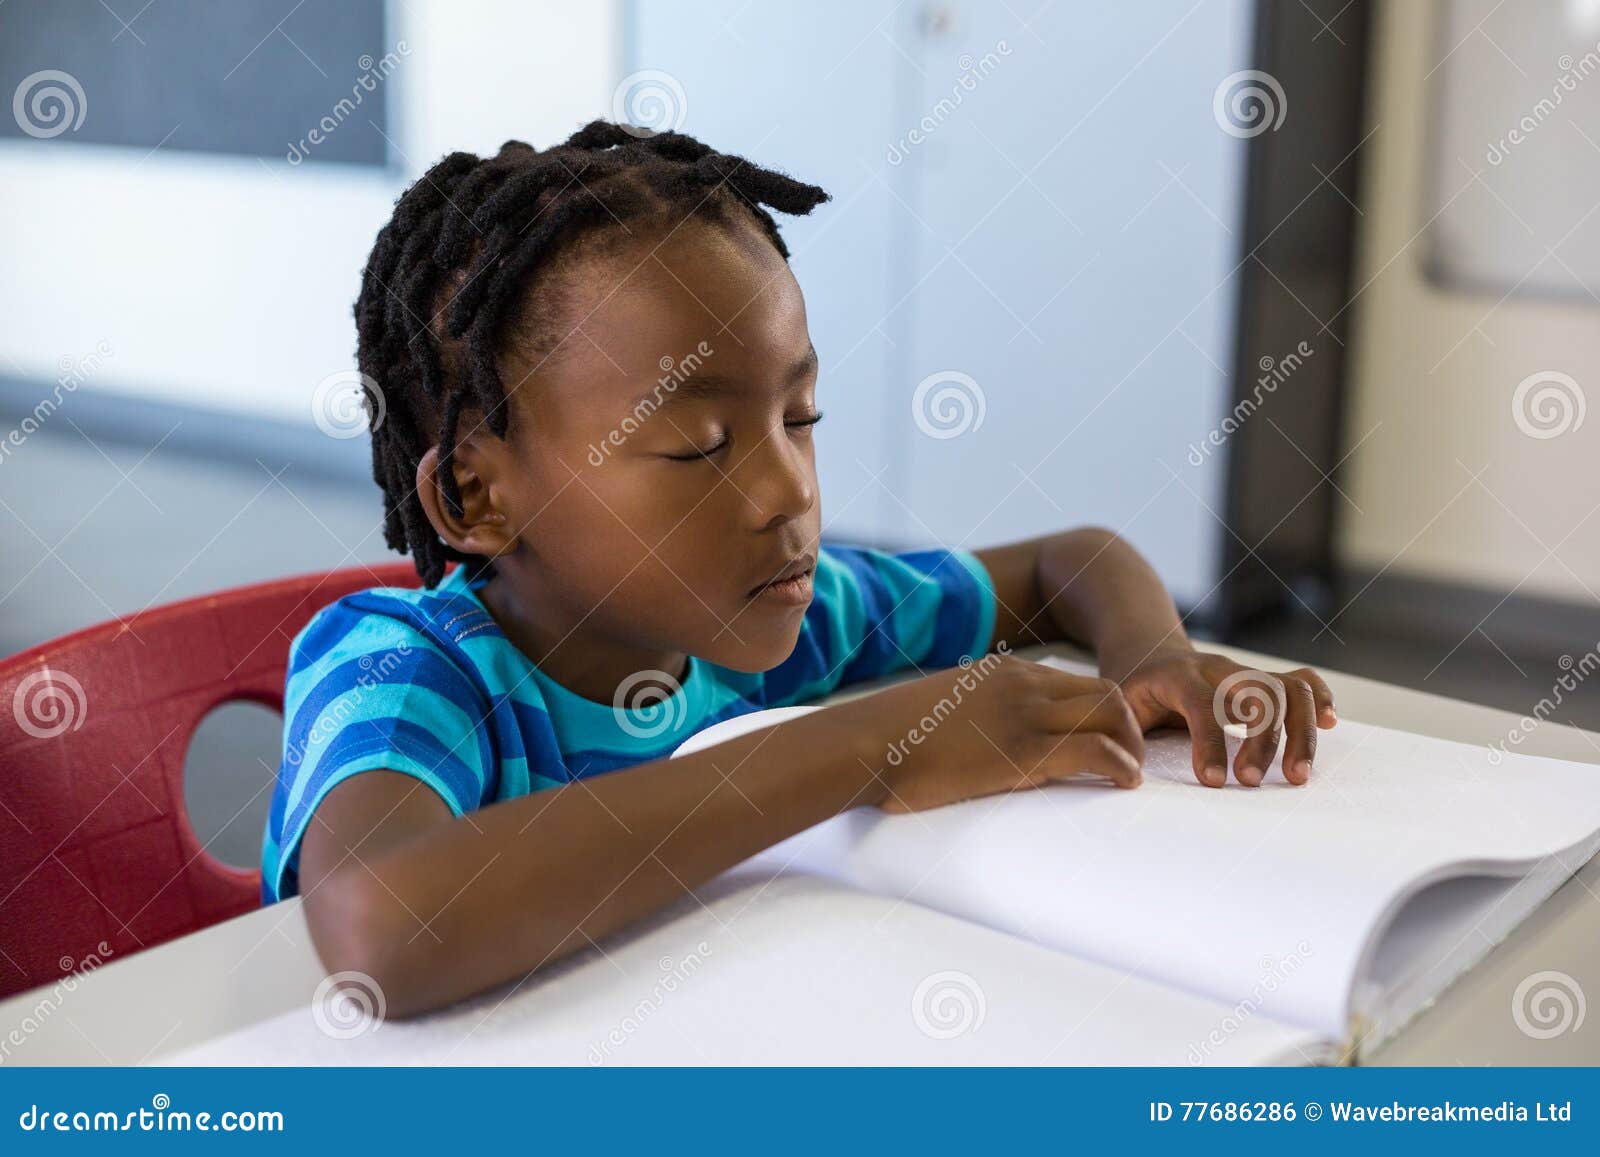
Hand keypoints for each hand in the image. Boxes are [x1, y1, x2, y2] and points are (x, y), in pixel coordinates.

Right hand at [870, 654, 1144, 811]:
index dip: (1096, 714)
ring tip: (1129, 775)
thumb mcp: (938, 711)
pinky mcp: (1025, 751)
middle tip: (1126, 760)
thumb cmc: (888, 739)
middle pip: (1106, 691)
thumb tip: (968, 743)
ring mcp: (1026, 714)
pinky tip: (1124, 784)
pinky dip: (1121, 766)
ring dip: (1131, 744)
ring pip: (1113, 711)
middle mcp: (1022, 684)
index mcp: (1002, 672)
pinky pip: (1097, 749)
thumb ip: (968, 716)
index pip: (1073, 682)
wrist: (866, 742)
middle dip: (1127, 725)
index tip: (1100, 742)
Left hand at [1113, 648, 1336, 787]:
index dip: (1210, 742)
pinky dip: (1320, 699)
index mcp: (1177, 675)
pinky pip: (1300, 680)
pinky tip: (1329, 723)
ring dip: (1300, 731)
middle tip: (1252, 782)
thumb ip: (1125, 732)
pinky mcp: (1261, 679)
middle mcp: (1217, 668)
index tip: (1216, 782)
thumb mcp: (1117, 706)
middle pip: (1257, 693)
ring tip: (1297, 775)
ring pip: (1287, 689)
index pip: (1202, 702)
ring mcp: (1243, 672)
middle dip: (1263, 740)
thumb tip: (1132, 769)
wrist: (1146, 653)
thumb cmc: (1132, 691)